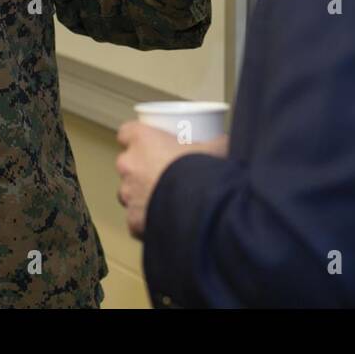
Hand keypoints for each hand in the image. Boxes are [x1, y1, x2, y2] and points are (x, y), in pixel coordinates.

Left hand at [115, 121, 228, 238]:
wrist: (200, 207)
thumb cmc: (201, 171)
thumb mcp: (215, 148)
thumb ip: (216, 142)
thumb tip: (226, 142)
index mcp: (143, 140)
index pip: (127, 132)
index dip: (136, 138)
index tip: (150, 143)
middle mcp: (129, 164)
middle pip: (127, 163)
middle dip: (141, 169)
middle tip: (163, 173)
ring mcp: (128, 194)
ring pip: (129, 192)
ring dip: (141, 195)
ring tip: (164, 199)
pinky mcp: (133, 220)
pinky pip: (136, 219)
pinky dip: (146, 221)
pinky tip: (163, 221)